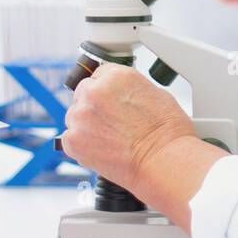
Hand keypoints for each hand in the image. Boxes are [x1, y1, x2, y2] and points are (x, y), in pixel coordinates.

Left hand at [61, 64, 195, 191]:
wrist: (163, 161)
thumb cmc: (167, 134)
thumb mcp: (155, 94)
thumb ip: (129, 90)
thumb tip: (122, 96)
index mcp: (116, 76)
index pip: (99, 75)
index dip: (106, 91)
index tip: (110, 102)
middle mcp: (95, 91)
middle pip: (84, 93)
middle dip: (94, 107)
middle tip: (111, 124)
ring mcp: (81, 115)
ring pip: (74, 116)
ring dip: (86, 125)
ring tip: (109, 140)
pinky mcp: (72, 139)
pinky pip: (69, 138)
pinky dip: (81, 145)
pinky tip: (102, 150)